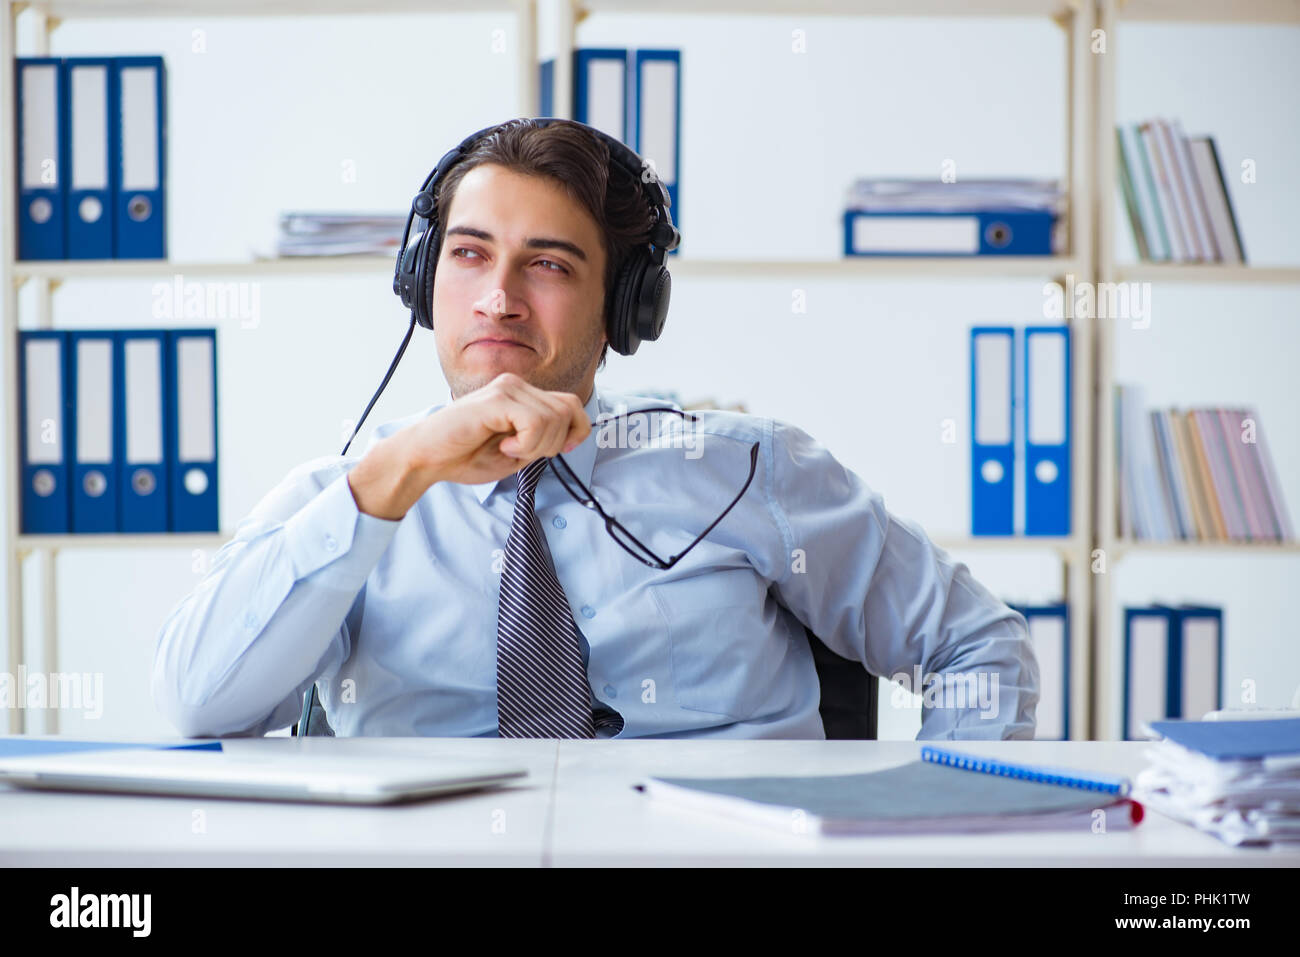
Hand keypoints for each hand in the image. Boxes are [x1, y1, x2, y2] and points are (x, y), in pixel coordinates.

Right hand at [347, 373, 590, 518]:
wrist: (426, 458)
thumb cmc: (465, 456)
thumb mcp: (517, 452)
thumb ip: (542, 439)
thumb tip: (572, 435)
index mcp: (521, 396)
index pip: (571, 404)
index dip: (577, 429)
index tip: (560, 450)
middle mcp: (516, 385)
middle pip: (568, 409)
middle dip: (555, 442)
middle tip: (525, 453)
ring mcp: (506, 389)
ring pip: (554, 418)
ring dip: (537, 446)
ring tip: (509, 450)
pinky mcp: (496, 400)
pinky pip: (535, 422)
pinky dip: (526, 443)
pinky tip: (504, 446)